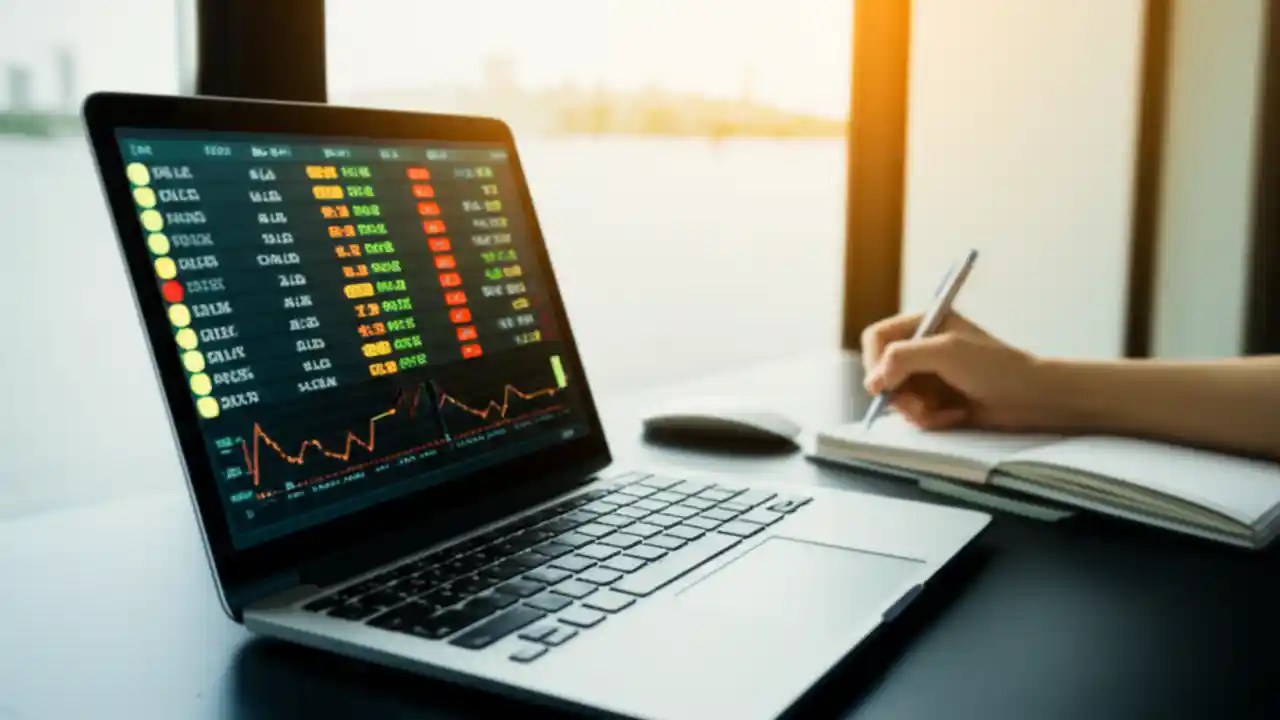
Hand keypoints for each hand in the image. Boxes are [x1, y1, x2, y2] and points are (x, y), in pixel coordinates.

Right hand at [860, 312, 1050, 430]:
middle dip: (899, 394)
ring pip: (896, 397)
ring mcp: (928, 375)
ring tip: (942, 412)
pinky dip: (929, 419)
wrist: (1031, 398)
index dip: (874, 362)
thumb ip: (903, 357)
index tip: (884, 386)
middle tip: (919, 406)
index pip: (876, 338)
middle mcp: (921, 348)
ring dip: (915, 410)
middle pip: (881, 372)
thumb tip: (872, 381)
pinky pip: (913, 413)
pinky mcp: (936, 399)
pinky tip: (953, 416)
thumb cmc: (996, 367)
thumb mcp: (946, 352)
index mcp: (923, 324)